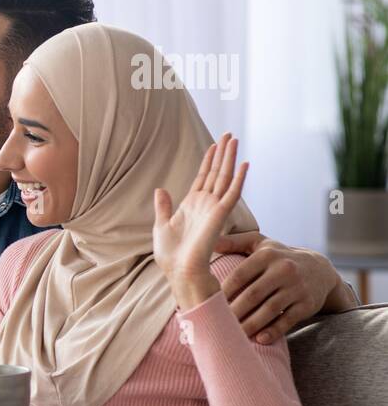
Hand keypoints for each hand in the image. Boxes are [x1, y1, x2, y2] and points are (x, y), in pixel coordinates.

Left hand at [153, 133, 248, 308]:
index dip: (208, 161)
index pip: (203, 177)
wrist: (179, 271)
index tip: (214, 145)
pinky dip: (239, 179)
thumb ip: (163, 207)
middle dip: (222, 154)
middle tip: (229, 134)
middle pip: (216, 173)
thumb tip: (160, 189)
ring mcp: (214, 209)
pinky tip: (244, 164)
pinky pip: (232, 194)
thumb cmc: (171, 255)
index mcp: (192, 205)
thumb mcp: (161, 225)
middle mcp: (206, 204)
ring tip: (234, 140)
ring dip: (230, 159)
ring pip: (224, 178)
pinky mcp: (220, 216)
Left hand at [214, 232, 354, 342]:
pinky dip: (273, 331)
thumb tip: (210, 243)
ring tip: (233, 334)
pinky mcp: (307, 304)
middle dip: (233, 311)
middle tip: (216, 323)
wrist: (320, 270)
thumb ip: (235, 242)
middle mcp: (284, 269)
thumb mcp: (260, 244)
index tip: (207, 303)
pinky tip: (259, 340)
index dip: (223, 291)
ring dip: (250, 324)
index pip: (240, 275)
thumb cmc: (279, 257)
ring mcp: (298, 288)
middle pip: (253, 295)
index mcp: (267, 255)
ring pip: (269, 309)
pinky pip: (288, 320)